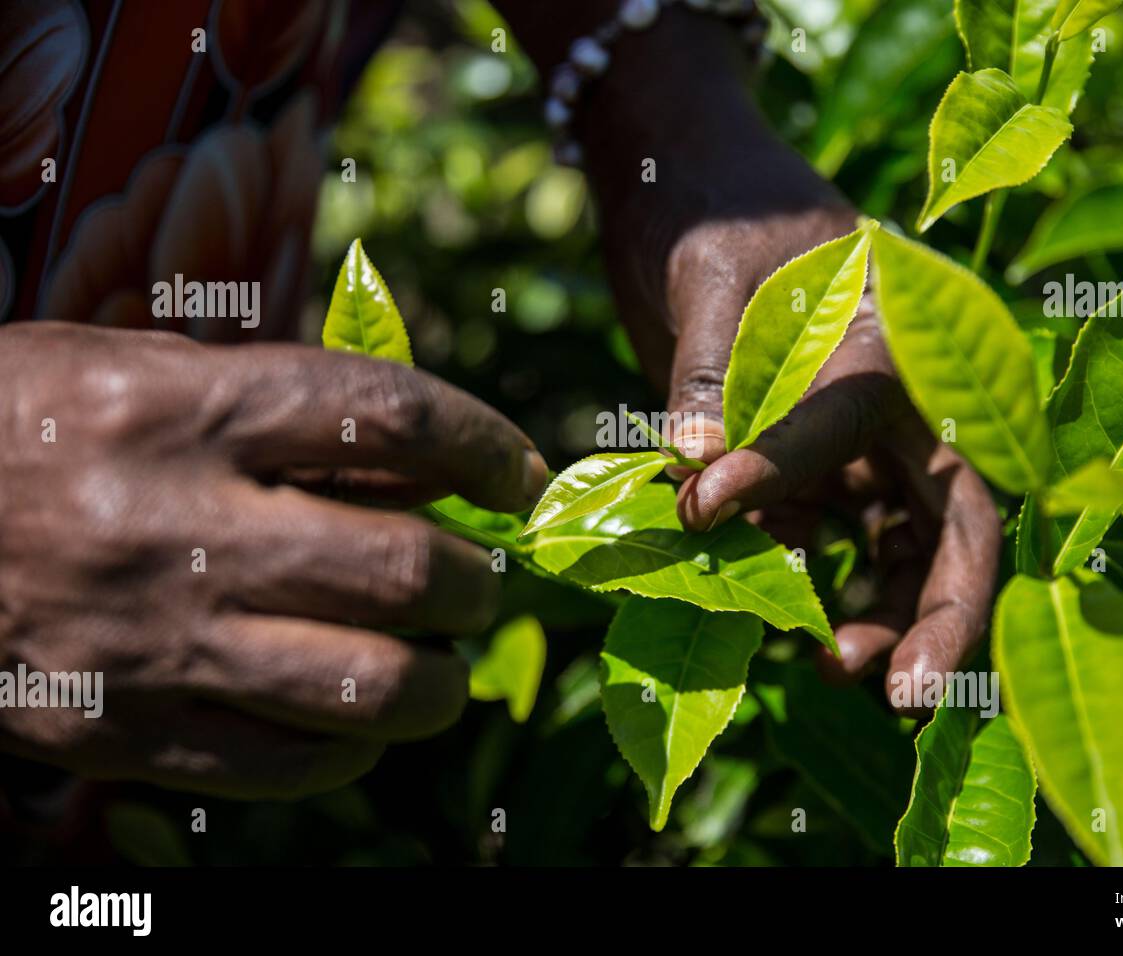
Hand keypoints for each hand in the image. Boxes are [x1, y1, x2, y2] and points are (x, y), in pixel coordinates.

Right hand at [0, 323, 546, 797]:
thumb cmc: (25, 423)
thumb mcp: (146, 371)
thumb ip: (284, 411)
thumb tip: (427, 474)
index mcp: (188, 410)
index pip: (392, 419)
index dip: (485, 446)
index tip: (519, 474)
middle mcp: (180, 526)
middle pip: (403, 570)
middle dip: (475, 583)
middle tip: (478, 582)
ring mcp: (154, 642)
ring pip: (368, 688)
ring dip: (439, 682)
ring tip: (440, 666)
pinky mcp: (123, 733)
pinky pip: (287, 767)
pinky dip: (352, 751)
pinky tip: (355, 724)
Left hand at [579, 20, 1001, 710]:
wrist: (708, 198)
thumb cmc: (718, 216)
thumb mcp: (707, 272)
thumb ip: (708, 363)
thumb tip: (688, 452)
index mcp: (888, 334)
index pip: (849, 417)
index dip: (778, 466)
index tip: (697, 504)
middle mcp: (904, 399)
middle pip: (958, 516)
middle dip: (943, 609)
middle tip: (900, 691)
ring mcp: (878, 444)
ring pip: (918, 549)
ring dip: (892, 617)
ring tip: (836, 666)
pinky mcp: (843, 474)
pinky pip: (863, 549)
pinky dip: (843, 597)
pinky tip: (812, 634)